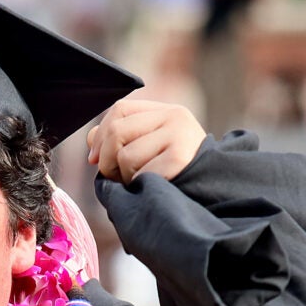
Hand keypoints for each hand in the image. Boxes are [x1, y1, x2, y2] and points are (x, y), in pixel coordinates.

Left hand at [86, 98, 205, 185]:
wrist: (214, 195)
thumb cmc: (176, 176)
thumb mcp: (150, 151)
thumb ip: (120, 140)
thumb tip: (91, 137)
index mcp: (167, 112)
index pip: (120, 109)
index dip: (101, 134)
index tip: (95, 159)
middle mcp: (175, 117)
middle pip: (117, 132)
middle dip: (108, 161)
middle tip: (118, 178)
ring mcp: (179, 136)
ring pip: (125, 156)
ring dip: (126, 178)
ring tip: (144, 183)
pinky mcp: (179, 159)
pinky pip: (139, 175)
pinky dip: (140, 187)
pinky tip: (156, 189)